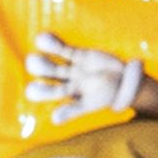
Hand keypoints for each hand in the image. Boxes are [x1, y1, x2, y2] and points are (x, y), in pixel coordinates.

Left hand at [24, 32, 148, 121]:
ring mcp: (72, 69)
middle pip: (45, 75)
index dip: (37, 90)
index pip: (46, 93)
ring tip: (39, 43)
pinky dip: (53, 44)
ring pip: (52, 63)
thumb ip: (72, 110)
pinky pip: (63, 50)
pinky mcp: (80, 56)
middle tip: (34, 61)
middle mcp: (67, 82)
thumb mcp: (90, 104)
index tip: (32, 85)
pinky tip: (43, 37)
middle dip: (38, 67)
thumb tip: (53, 119)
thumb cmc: (107, 95)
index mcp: (67, 96)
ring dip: (44, 56)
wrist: (126, 81)